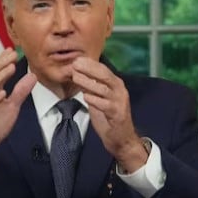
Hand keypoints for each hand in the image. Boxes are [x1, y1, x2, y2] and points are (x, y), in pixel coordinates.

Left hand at [70, 57, 149, 172]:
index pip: (103, 70)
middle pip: (105, 75)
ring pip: (103, 89)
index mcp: (116, 85)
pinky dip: (94, 100)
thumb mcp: (99, 99)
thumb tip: (78, 75)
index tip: (77, 59)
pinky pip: (105, 105)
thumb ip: (91, 88)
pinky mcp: (118, 114)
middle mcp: (120, 90)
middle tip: (75, 64)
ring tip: (75, 77)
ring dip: (88, 82)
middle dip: (89, 68)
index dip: (90, 64)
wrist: (121, 138)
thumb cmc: (109, 117)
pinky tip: (85, 96)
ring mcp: (120, 102)